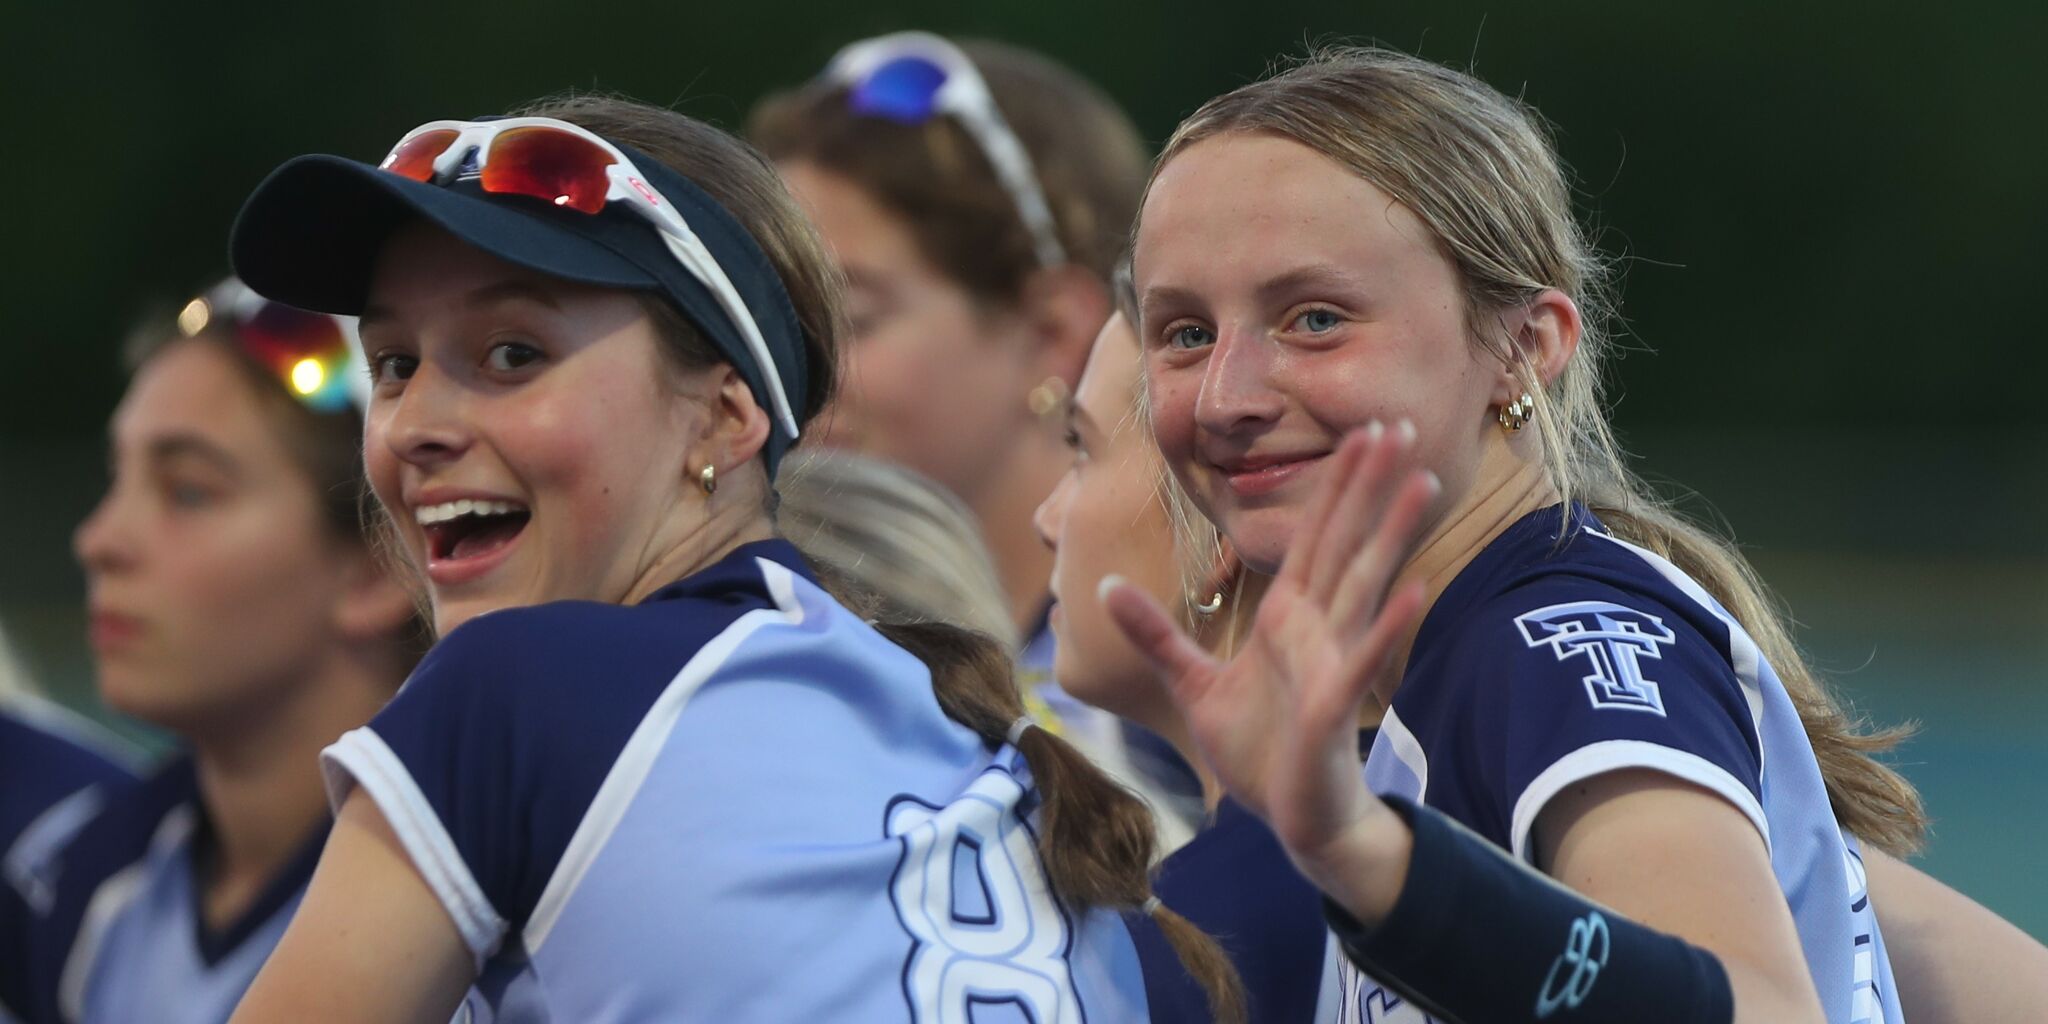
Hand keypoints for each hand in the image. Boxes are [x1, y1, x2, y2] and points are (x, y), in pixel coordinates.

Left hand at [1103, 422, 1437, 910]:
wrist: (1292, 821)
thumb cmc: (1257, 752)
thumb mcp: (1192, 683)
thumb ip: (1155, 633)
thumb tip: (1104, 587)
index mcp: (1288, 618)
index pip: (1315, 536)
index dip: (1336, 484)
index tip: (1360, 433)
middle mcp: (1317, 630)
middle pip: (1347, 542)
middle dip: (1371, 486)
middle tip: (1400, 425)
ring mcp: (1331, 663)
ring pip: (1365, 585)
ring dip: (1392, 534)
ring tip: (1423, 482)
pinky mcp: (1333, 706)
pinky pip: (1361, 659)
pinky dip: (1387, 625)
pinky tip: (1414, 590)